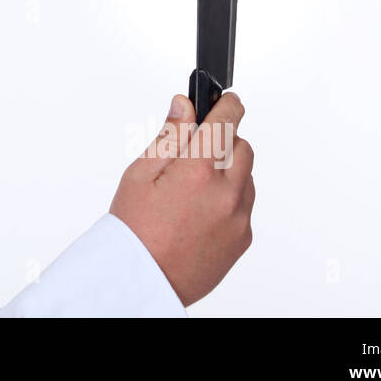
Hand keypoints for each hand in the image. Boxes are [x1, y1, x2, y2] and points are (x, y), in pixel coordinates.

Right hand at [108, 91, 253, 306]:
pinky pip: (244, 207)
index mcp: (197, 171)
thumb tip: (184, 107)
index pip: (227, 122)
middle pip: (242, 147)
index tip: (227, 99)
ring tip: (192, 189)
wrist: (142, 282)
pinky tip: (199, 211)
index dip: (228, 104)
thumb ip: (169, 136)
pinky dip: (229, 201)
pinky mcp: (242, 239)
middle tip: (196, 151)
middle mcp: (226, 194)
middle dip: (224, 141)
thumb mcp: (139, 174)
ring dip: (228, 172)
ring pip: (246, 177)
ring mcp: (238, 218)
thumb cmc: (134, 231)